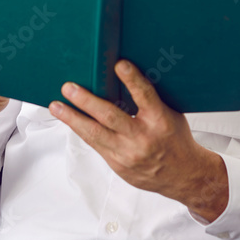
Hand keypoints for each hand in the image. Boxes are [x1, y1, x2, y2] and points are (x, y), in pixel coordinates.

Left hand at [48, 60, 229, 221]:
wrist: (183, 175)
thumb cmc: (175, 138)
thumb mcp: (170, 113)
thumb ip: (150, 98)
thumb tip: (125, 73)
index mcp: (160, 120)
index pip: (145, 96)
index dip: (132, 80)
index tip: (119, 64)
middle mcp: (143, 138)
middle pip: (110, 116)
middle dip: (86, 101)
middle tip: (68, 88)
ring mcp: (128, 154)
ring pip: (95, 134)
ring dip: (72, 118)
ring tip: (56, 106)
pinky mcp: (118, 165)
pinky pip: (95, 145)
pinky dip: (81, 131)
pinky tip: (69, 120)